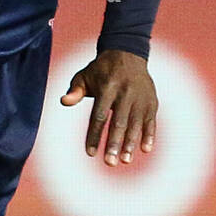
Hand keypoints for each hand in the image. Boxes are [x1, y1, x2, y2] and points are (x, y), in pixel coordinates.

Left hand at [60, 50, 156, 165]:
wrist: (127, 52)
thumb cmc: (100, 70)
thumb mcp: (84, 76)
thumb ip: (74, 90)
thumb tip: (63, 101)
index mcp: (106, 88)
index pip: (99, 116)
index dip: (94, 135)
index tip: (90, 153)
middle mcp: (125, 93)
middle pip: (118, 122)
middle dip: (114, 143)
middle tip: (109, 163)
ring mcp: (140, 97)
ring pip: (135, 123)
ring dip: (131, 143)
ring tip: (125, 160)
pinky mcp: (152, 101)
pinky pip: (151, 120)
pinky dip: (150, 134)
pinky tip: (145, 149)